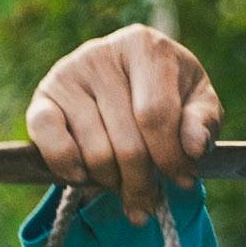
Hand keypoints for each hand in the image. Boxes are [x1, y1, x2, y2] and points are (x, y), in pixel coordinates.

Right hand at [24, 23, 224, 212]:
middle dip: (142, 182)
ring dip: (113, 182)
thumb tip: (194, 148)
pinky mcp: (42, 98)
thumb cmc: (171, 95)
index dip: (170, 158)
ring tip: (125, 183)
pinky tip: (87, 177)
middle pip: (126, 142)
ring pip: (94, 153)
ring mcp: (66, 74)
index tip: (183, 181)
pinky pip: (52, 143)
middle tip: (151, 199)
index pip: (155, 115)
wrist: (129, 82)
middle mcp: (100, 53)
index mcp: (144, 47)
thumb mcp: (198, 103)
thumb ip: (203, 123)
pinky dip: (70, 170)